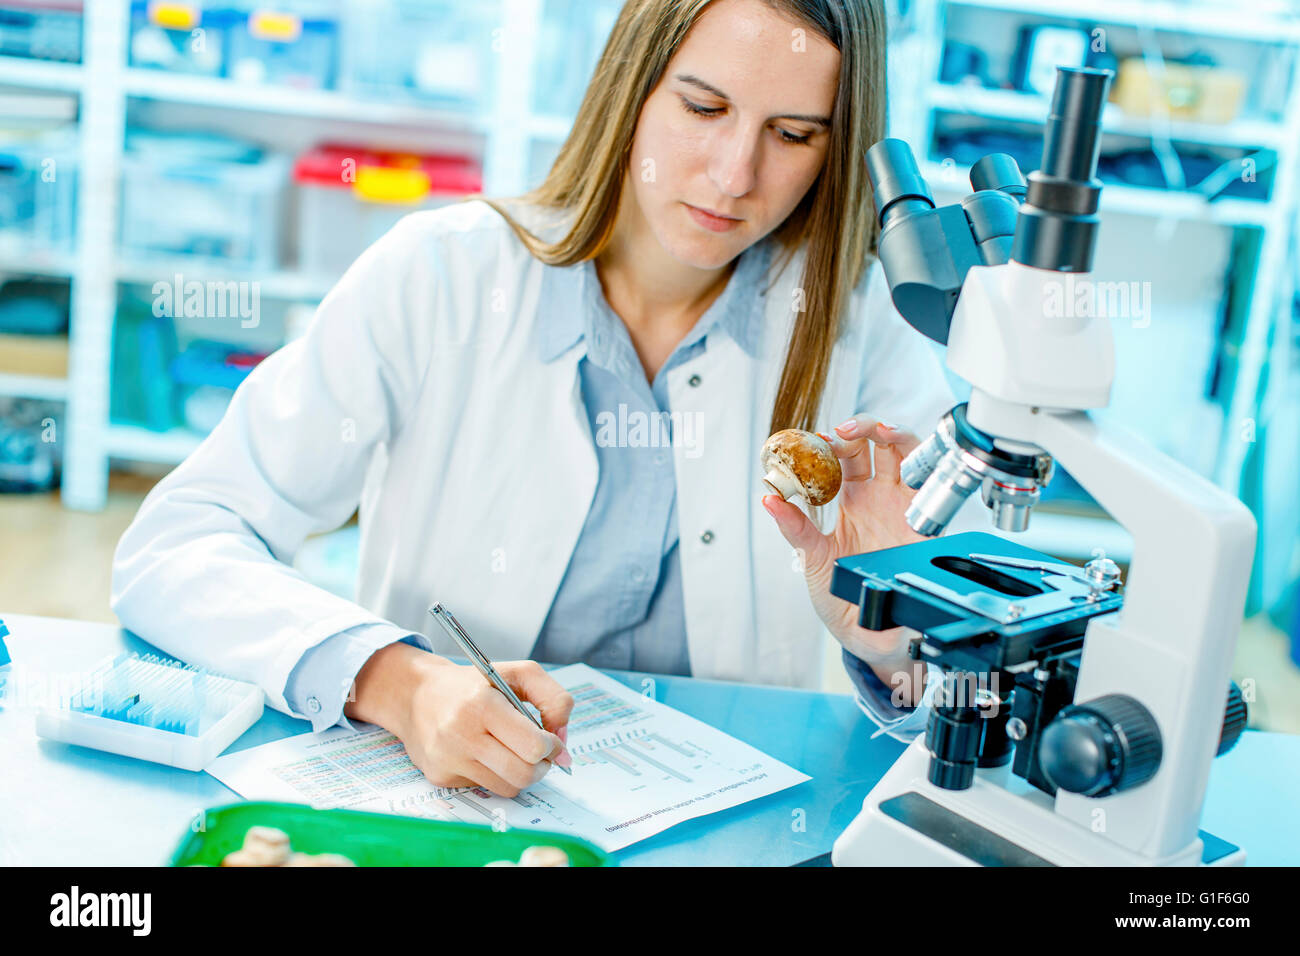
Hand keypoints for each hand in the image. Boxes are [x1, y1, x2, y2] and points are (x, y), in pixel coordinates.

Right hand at [347, 644, 573, 796]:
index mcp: (482, 704)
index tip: (551, 740)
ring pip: (507, 787)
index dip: (551, 746)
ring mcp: (448, 759)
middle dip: (542, 766)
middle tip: (540, 753)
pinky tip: (484, 754)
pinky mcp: (439, 776)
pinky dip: (494, 775)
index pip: (532, 745)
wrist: (417, 695)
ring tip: (514, 752)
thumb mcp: (519, 673)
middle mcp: (460, 733)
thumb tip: (564, 743)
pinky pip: (484, 789)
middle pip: (523, 773)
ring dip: (521, 773)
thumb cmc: (474, 684)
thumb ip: (554, 700)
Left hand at [762, 415, 928, 694]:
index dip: (831, 442)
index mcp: (850, 504)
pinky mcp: (925, 520)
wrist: (877, 637)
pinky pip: (928, 482)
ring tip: (876, 430)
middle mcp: (878, 498)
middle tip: (842, 432)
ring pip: (902, 452)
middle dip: (859, 429)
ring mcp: (903, 505)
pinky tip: (904, 451)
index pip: (843, 459)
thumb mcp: (813, 561)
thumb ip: (794, 529)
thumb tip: (767, 498)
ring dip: (888, 433)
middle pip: (872, 446)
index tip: (817, 439)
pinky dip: (918, 458)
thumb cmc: (843, 600)